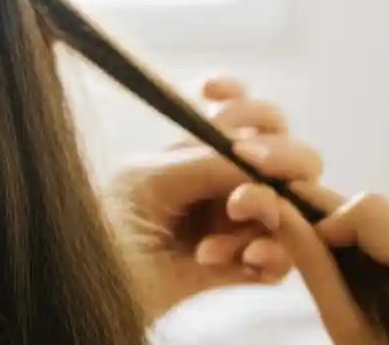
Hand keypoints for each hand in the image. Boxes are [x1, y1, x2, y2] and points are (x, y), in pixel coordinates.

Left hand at [107, 77, 322, 321]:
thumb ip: (206, 163)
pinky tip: (245, 262)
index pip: (239, 112)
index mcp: (195, 154)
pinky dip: (274, 255)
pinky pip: (286, 255)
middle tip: (243, 187)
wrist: (92, 293)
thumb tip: (258, 156)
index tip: (211, 94)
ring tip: (212, 245)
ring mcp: (242, 226)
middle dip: (281, 157)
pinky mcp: (249, 269)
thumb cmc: (107, 232)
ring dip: (265, 215)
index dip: (237, 96)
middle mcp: (226, 184)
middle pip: (289, 152)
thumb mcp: (151, 184)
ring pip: (295, 203)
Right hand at [236, 182, 388, 343]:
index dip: (326, 225)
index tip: (308, 258)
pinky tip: (376, 277)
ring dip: (359, 237)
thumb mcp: (349, 329)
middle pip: (379, 207)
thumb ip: (315, 266)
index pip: (369, 209)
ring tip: (352, 279)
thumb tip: (276, 209)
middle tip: (323, 267)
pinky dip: (380, 243)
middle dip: (342, 231)